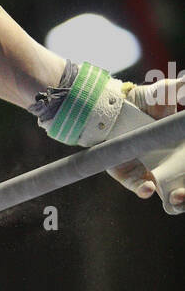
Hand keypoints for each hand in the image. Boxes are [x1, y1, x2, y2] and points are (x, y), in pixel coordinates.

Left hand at [108, 77, 184, 208]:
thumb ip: (178, 90)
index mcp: (179, 148)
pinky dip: (144, 189)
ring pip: (164, 193)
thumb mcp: (164, 92)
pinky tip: (149, 187)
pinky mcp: (127, 174)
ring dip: (174, 200)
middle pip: (183, 187)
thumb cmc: (143, 101)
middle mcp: (166, 163)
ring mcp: (148, 171)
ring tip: (177, 196)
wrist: (112, 105)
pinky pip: (137, 186)